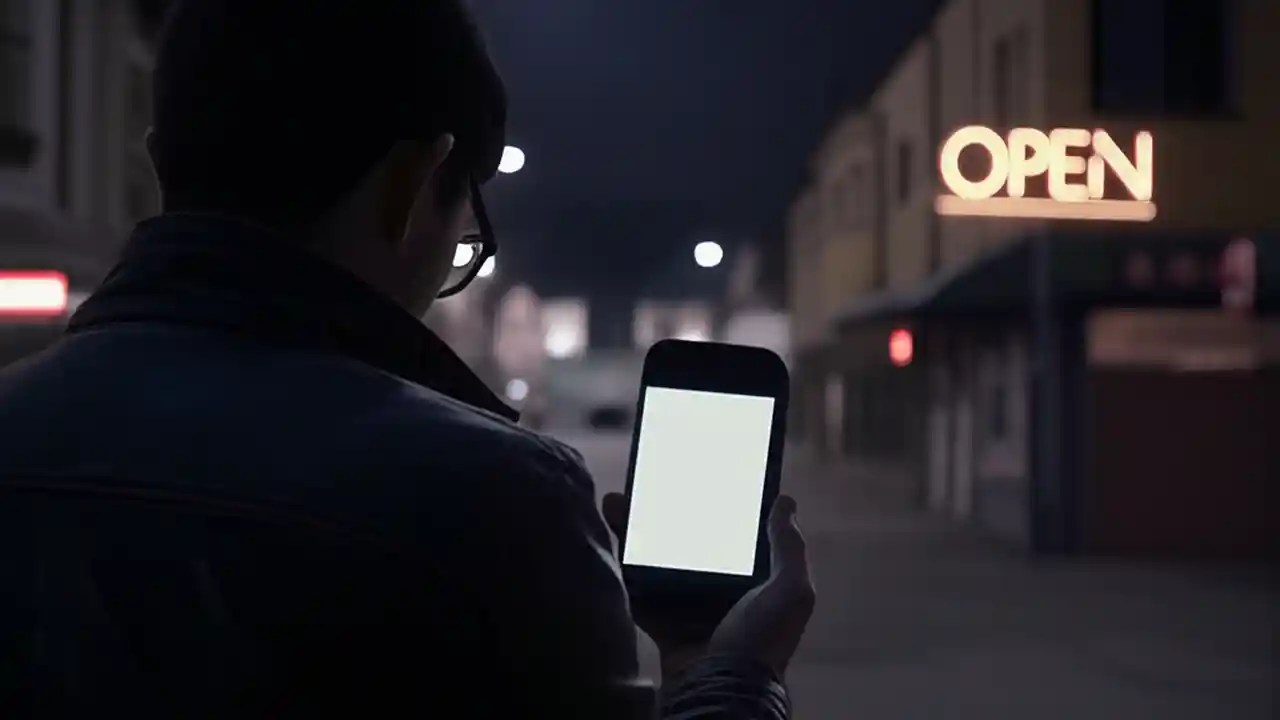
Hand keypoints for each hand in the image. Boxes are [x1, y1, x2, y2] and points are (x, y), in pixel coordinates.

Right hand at [601, 492, 815, 678]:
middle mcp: (718, 589)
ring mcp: (686, 605)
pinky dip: (624, 565)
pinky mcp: (661, 621)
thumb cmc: (762, 640)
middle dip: (663, 513)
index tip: (695, 477)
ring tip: (616, 503)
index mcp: (750, 579)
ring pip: (656, 560)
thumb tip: (785, 501)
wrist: (722, 691)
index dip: (712, 505)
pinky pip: (638, 589)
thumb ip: (788, 548)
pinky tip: (610, 539)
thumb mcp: (791, 591)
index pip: (729, 533)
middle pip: (686, 542)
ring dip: (635, 532)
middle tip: (644, 485)